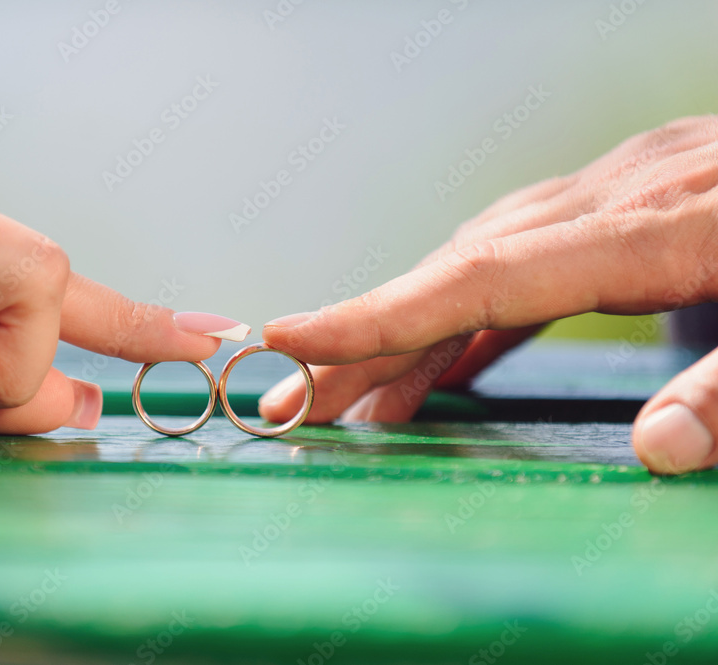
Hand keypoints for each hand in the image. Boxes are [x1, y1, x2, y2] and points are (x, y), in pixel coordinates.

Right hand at [259, 115, 717, 474]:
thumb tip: (651, 452)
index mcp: (662, 224)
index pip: (481, 277)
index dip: (379, 315)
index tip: (290, 338)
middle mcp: (623, 192)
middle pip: (460, 266)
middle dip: (370, 335)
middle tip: (295, 400)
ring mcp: (627, 186)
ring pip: (483, 254)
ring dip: (415, 323)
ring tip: (357, 392)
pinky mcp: (640, 196)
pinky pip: (530, 254)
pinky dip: (475, 303)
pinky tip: (446, 345)